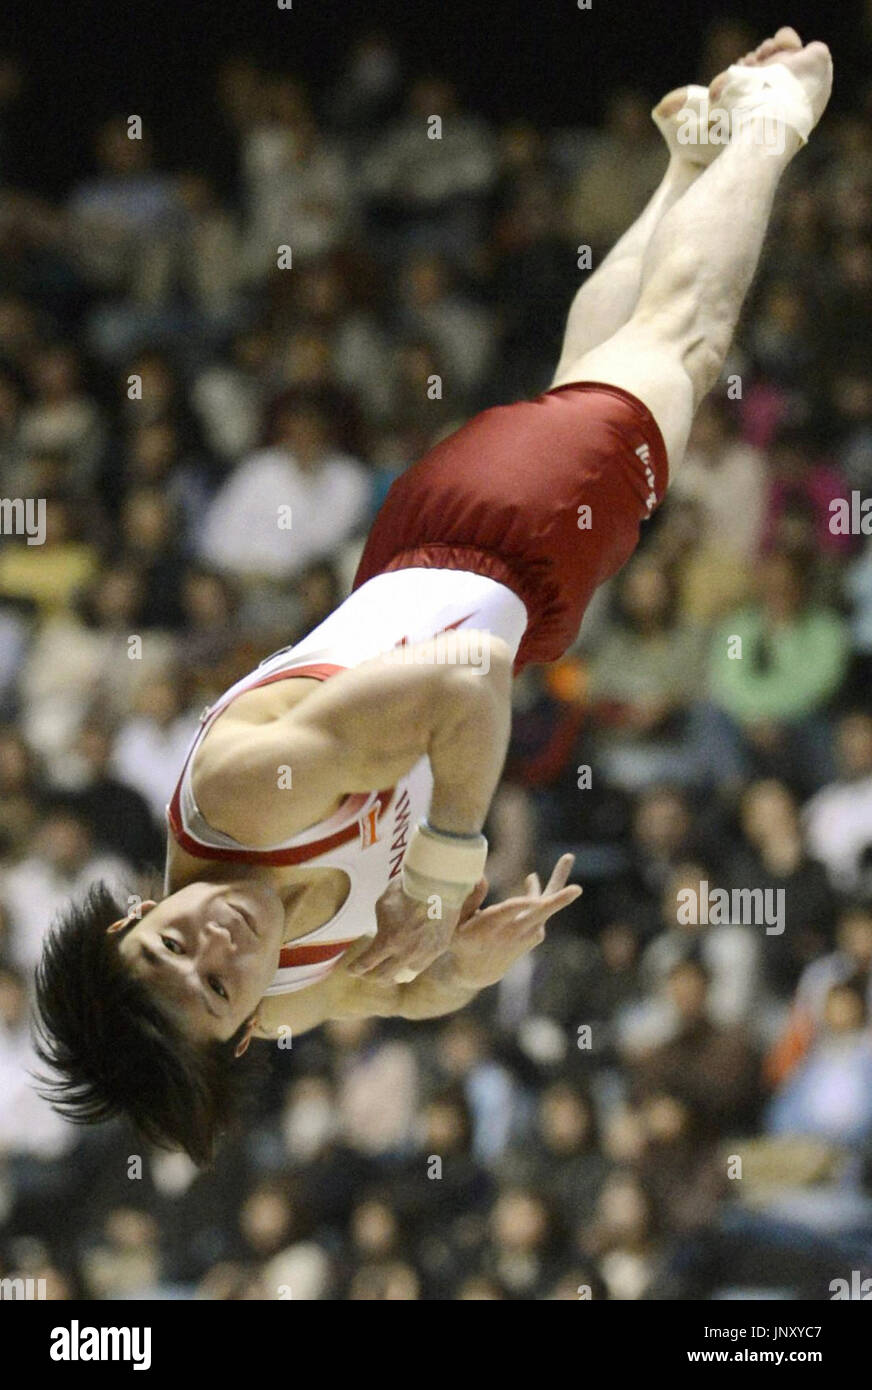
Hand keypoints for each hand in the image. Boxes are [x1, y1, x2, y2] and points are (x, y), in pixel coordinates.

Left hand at [345, 875, 462, 983]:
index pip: (367, 963)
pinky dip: (411, 965)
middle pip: (384, 976)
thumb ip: (381, 923)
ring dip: (393, 975)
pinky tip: (407, 961)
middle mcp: (407, 953)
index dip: (356, 968)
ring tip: (387, 973)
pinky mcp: (439, 949)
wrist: (439, 884)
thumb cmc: (407, 889)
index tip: (350, 970)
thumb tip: (381, 933)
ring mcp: (425, 954)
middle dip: (371, 977)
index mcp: (389, 941)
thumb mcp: (383, 904)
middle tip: (366, 974)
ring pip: (405, 975)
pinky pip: (422, 964)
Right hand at [448, 853, 580, 990]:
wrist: (478, 972)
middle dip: (558, 901)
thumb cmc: (462, 941)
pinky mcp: (535, 934)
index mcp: (488, 928)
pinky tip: (530, 880)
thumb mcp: (455, 924)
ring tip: (568, 858)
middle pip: (539, 915)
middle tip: (578, 889)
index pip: (508, 912)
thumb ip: (467, 900)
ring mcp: (527, 934)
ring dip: (558, 883)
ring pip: (547, 908)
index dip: (521, 899)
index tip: (532, 880)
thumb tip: (481, 877)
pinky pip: (542, 910)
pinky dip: (539, 894)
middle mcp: (512, 932)